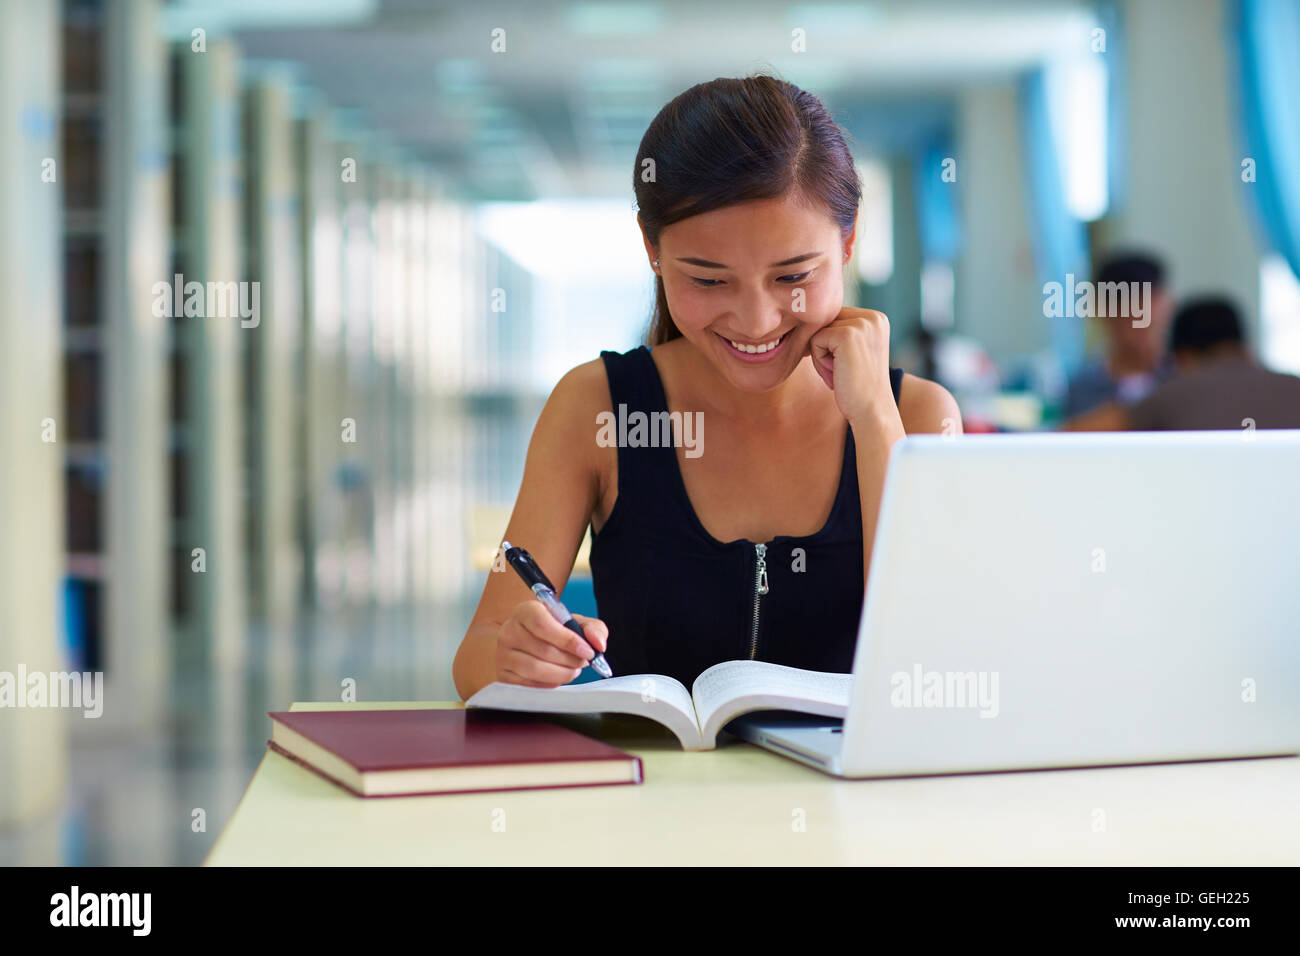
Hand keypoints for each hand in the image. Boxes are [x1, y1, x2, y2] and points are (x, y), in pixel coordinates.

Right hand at [496, 601, 608, 687]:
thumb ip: (592, 629)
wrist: (525, 642)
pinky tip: (559, 676)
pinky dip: (551, 684)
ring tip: (573, 669)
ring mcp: (503, 655)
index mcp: (526, 611)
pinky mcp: (504, 675)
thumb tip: (598, 643)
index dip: (568, 640)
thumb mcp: (574, 623)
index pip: (543, 625)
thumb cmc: (553, 631)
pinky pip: (530, 685)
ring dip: (562, 673)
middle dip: (571, 660)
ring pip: (536, 669)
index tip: (587, 651)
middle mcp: (509, 631)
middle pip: (544, 650)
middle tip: (584, 661)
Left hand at [807, 307, 896, 426]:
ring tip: (841, 373)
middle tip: (844, 371)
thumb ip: (841, 331)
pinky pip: (814, 341)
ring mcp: (862, 324)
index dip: (832, 343)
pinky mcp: (847, 335)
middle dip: (826, 348)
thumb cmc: (858, 387)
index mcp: (877, 319)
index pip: (836, 317)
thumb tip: (807, 319)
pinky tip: (837, 375)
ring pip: (818, 331)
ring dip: (822, 356)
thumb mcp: (855, 351)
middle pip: (826, 321)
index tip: (848, 365)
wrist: (872, 411)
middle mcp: (873, 317)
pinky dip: (819, 361)